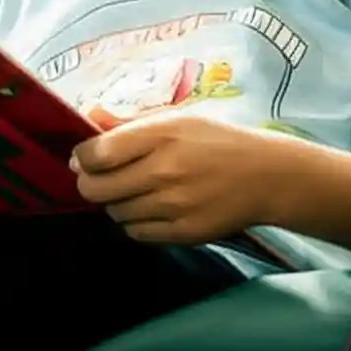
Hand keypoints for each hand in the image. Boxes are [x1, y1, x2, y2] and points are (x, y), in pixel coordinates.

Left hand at [71, 114, 292, 244]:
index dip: (82, 157)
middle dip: (90, 183)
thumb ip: (130, 121)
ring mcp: (173, 206)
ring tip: (135, 191)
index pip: (95, 154)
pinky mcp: (182, 233)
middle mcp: (164, 171)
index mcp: (161, 135)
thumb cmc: (218, 141)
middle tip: (101, 178)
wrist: (268, 176)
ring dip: (116, 203)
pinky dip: (135, 222)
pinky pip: (135, 233)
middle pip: (95, 189)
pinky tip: (150, 208)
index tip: (87, 157)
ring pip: (114, 213)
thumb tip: (88, 117)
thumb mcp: (178, 118)